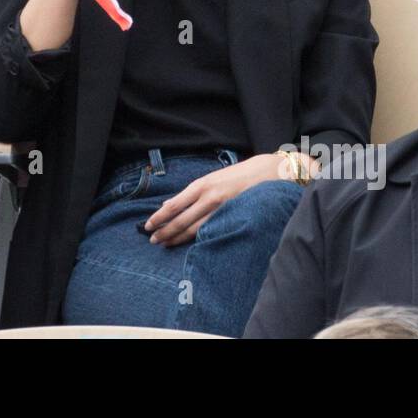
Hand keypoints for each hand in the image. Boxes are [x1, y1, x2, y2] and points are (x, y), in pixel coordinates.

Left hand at [143, 153, 289, 246]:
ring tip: (165, 244)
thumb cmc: (239, 175)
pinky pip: (212, 231)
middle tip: (152, 240)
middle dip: (165, 231)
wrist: (270, 172)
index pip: (174, 205)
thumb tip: (171, 205)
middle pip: (181, 220)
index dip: (159, 217)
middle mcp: (209, 196)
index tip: (148, 225)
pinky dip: (199, 239)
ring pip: (194, 229)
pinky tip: (190, 245)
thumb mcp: (213, 178)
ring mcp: (221, 208)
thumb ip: (194, 193)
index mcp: (202, 185)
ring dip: (177, 238)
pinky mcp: (233, 217)